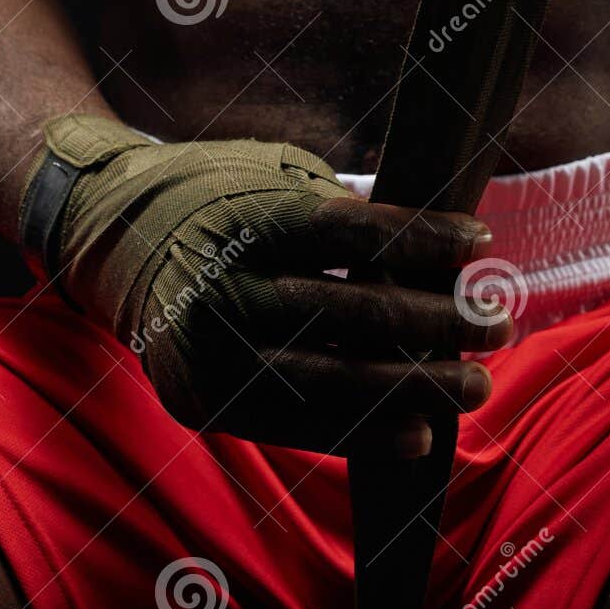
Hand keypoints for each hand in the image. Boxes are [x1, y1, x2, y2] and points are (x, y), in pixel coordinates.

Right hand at [37, 122, 506, 455]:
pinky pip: (295, 424)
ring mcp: (208, 352)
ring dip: (416, 386)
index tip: (483, 241)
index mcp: (243, 219)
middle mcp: (222, 288)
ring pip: (331, 379)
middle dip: (437, 320)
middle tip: (499, 323)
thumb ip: (338, 209)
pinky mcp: (201, 401)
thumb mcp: (267, 176)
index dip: (424, 239)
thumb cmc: (214, 195)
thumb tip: (437, 244)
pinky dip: (362, 431)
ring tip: (477, 384)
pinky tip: (419, 433)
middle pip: (352, 311)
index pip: (352, 234)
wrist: (110, 238)